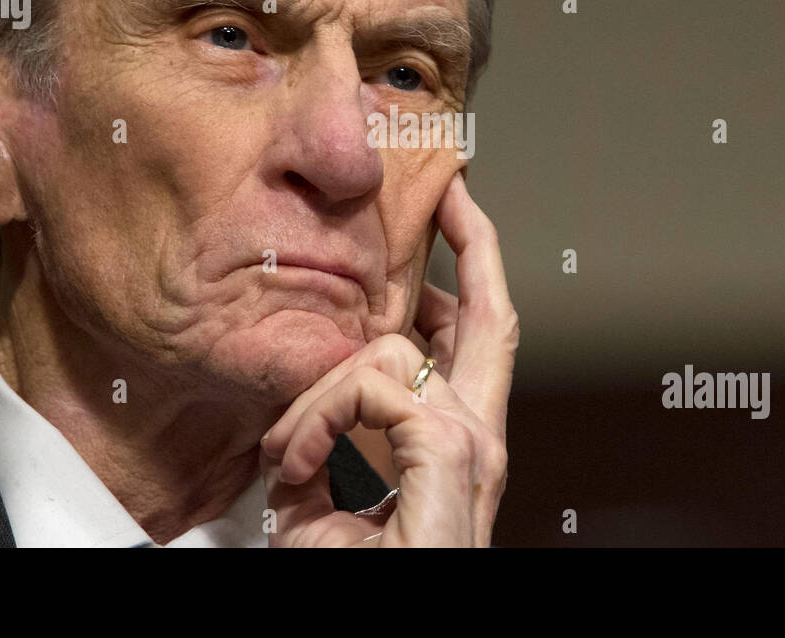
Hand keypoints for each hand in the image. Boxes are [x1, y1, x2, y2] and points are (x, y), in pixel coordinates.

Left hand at [259, 172, 518, 545]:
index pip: (477, 338)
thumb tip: (319, 398)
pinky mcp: (450, 449)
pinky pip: (370, 383)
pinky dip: (317, 421)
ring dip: (317, 394)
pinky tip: (300, 468)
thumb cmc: (356, 577)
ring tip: (291, 457)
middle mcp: (480, 433)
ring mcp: (472, 441)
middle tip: (453, 190)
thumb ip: (337, 440)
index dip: (469, 273)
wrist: (380, 616)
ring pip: (389, 350)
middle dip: (475, 241)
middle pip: (494, 313)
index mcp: (459, 441)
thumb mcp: (328, 500)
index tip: (450, 221)